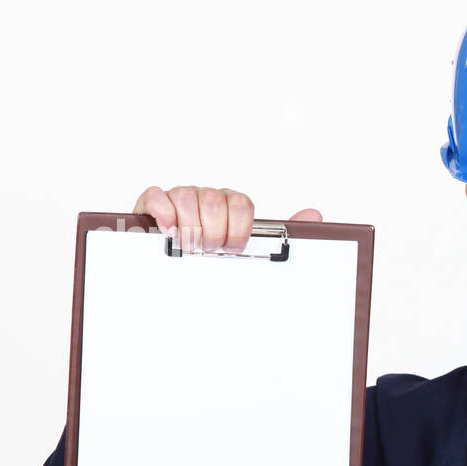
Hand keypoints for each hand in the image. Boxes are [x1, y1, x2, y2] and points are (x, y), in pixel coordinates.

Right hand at [132, 185, 321, 253]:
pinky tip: (168, 232)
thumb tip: (314, 215)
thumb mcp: (248, 248)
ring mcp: (179, 198)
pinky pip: (157, 195)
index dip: (239, 228)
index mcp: (231, 205)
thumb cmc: (216, 256)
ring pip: (188, 197)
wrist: (179, 270)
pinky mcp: (152, 204)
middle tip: (212, 251)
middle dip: (215, 231)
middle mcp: (206, 197)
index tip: (234, 249)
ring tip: (191, 247)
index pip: (241, 203)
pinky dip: (163, 213)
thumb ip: (280, 233)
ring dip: (191, 226)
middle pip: (215, 199)